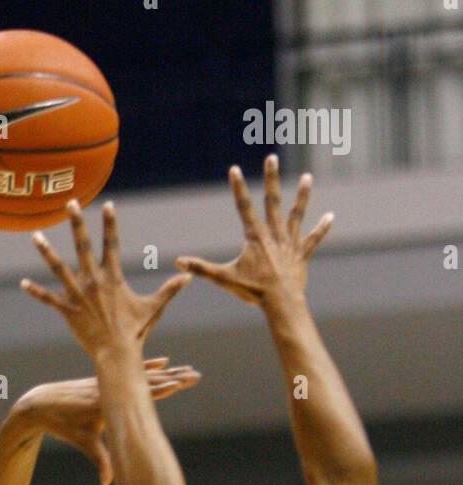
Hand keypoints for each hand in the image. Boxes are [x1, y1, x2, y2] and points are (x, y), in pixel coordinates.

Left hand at [15, 358, 200, 484]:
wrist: (39, 404)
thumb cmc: (61, 425)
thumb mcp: (81, 442)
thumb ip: (99, 460)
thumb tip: (108, 483)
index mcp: (108, 400)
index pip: (140, 393)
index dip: (162, 388)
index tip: (181, 383)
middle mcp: (111, 386)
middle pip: (147, 381)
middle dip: (173, 378)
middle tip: (195, 375)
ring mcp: (109, 380)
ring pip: (142, 374)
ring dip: (166, 371)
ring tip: (186, 368)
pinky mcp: (105, 379)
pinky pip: (130, 371)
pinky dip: (147, 366)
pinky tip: (163, 361)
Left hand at [21, 199, 191, 360]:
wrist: (117, 353)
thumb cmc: (136, 331)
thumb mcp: (154, 308)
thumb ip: (169, 289)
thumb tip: (189, 276)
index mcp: (113, 277)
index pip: (111, 243)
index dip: (109, 223)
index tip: (107, 204)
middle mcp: (93, 281)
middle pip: (82, 245)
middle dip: (76, 222)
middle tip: (70, 203)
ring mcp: (78, 295)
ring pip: (59, 268)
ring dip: (46, 251)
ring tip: (35, 235)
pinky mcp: (67, 311)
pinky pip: (48, 299)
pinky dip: (35, 292)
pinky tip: (22, 283)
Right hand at [176, 155, 333, 307]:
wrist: (281, 302)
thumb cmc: (253, 291)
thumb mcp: (224, 278)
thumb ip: (201, 268)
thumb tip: (179, 263)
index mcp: (255, 237)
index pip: (244, 207)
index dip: (238, 187)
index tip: (234, 169)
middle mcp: (274, 234)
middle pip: (272, 201)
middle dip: (270, 178)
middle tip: (271, 157)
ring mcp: (290, 243)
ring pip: (296, 214)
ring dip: (302, 195)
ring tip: (307, 177)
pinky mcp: (301, 254)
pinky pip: (313, 239)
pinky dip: (322, 228)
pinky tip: (330, 216)